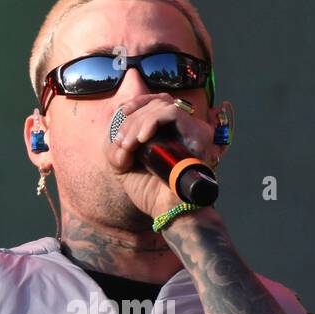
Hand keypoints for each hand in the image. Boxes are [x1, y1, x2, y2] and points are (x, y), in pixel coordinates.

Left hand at [105, 92, 219, 219]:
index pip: (155, 101)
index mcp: (171, 130)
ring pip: (163, 105)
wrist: (170, 212)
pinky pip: (173, 114)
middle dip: (132, 119)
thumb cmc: (151, 192)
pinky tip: (141, 139)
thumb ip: (116, 148)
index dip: (136, 103)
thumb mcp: (124, 166)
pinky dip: (153, 121)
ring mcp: (194, 129)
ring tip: (129, 144)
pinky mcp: (198, 135)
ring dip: (139, 121)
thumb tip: (116, 136)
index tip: (121, 116)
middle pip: (157, 101)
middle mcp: (185, 127)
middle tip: (122, 143)